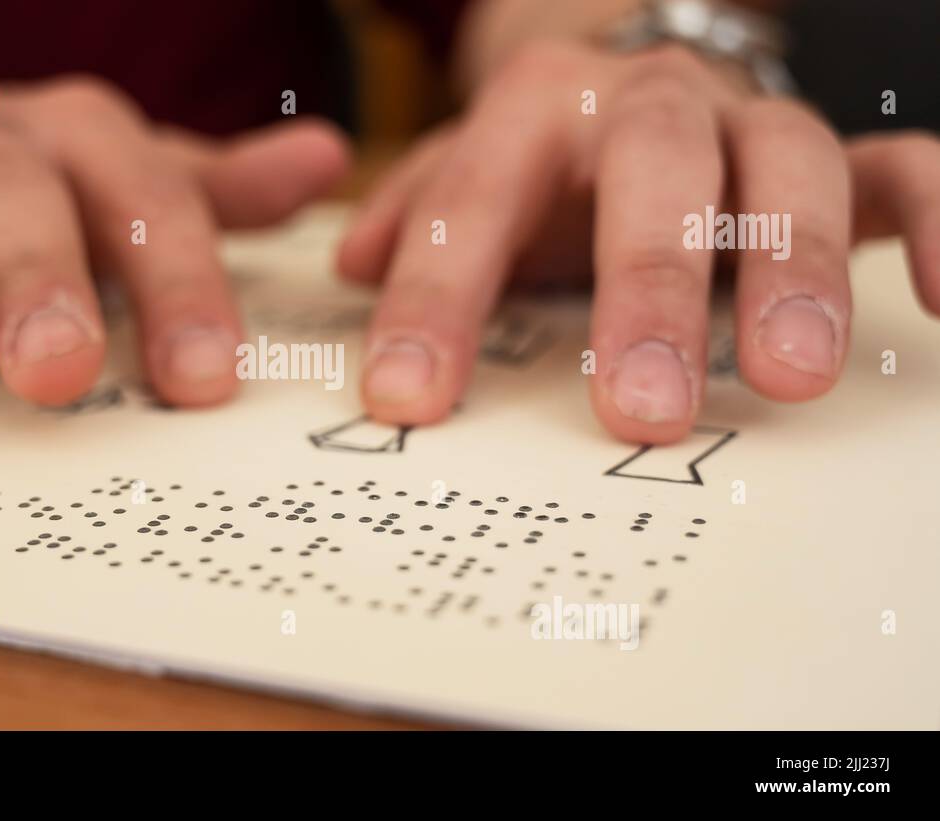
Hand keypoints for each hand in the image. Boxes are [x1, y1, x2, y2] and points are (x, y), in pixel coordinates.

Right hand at [0, 76, 349, 406]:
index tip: (202, 382)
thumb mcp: (137, 188)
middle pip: (21, 196)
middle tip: (60, 371)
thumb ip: (220, 191)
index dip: (177, 289)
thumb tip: (328, 159)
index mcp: (88, 138)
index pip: (147, 205)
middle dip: (41, 279)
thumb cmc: (51, 193)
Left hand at [338, 40, 939, 442]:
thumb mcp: (466, 179)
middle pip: (654, 173)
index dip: (435, 298)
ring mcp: (748, 127)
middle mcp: (649, 105)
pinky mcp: (838, 159)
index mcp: (536, 111)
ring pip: (789, 172)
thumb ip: (413, 219)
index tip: (409, 399)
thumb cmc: (543, 161)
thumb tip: (350, 268)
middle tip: (640, 414)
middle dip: (645, 289)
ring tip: (788, 380)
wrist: (632, 80)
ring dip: (796, 270)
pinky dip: (939, 220)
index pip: (475, 199)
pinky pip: (907, 172)